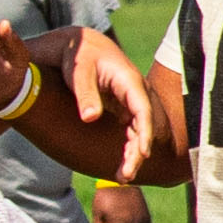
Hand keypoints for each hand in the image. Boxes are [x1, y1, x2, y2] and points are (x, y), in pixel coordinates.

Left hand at [36, 28, 155, 180]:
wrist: (77, 44)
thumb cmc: (78, 53)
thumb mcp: (78, 68)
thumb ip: (84, 92)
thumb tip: (90, 117)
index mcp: (128, 81)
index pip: (142, 109)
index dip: (145, 131)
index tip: (143, 152)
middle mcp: (134, 95)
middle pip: (143, 127)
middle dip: (137, 152)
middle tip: (126, 175)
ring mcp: (129, 104)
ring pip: (137, 134)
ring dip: (132, 156)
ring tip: (122, 178)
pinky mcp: (121, 112)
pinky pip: (129, 134)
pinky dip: (126, 150)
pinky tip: (119, 169)